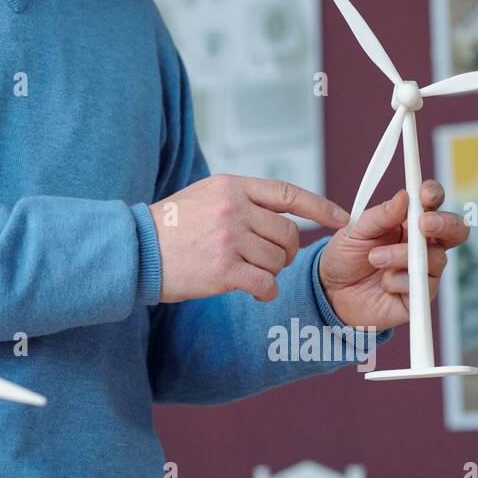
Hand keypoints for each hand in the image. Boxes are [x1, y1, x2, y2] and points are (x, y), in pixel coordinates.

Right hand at [151, 174, 350, 302]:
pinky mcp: (224, 269)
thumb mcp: (205, 196)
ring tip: (247, 272)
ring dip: (270, 272)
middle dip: (287, 252)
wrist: (136, 251)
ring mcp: (230, 238)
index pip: (288, 194)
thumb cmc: (169, 228)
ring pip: (277, 260)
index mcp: (232, 186)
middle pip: (288, 234)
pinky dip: (265, 291)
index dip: (320, 208)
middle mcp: (234, 208)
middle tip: (271, 261)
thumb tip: (278, 212)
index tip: (342, 218)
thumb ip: (241, 199)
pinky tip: (252, 290)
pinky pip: (265, 283)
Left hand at [317, 180, 469, 328]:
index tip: (424, 194)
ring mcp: (425, 270)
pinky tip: (384, 284)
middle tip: (423, 224)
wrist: (334, 293)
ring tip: (375, 258)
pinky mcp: (421, 295)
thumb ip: (380, 215)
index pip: (433, 202)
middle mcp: (424, 244)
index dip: (434, 194)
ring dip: (402, 256)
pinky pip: (424, 286)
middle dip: (444, 223)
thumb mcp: (356, 231)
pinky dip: (399, 282)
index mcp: (410, 221)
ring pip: (435, 258)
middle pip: (456, 230)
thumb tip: (404, 196)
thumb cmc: (347, 257)